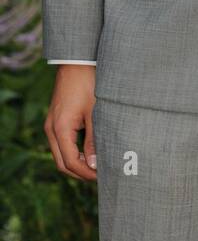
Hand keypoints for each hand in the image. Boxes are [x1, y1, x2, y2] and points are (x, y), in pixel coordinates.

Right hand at [44, 64, 96, 179]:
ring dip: (77, 164)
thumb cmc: (88, 85)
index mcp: (60, 129)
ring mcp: (51, 126)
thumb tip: (95, 165)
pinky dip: (74, 153)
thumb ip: (94, 140)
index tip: (103, 176)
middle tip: (101, 176)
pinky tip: (91, 153)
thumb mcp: (96, 113)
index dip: (86, 173)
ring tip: (98, 166)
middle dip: (80, 173)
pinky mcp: (56, 122)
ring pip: (61, 155)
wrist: (77, 64)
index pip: (70, 162)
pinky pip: (61, 145)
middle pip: (62, 163)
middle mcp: (51, 130)